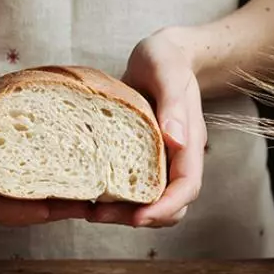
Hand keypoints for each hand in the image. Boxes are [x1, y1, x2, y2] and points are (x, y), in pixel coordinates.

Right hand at [0, 44, 89, 225]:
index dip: (12, 211)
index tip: (45, 211)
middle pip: (4, 210)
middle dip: (41, 213)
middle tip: (79, 208)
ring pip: (17, 202)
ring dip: (50, 206)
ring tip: (85, 202)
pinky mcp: (4, 163)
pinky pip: (25, 185)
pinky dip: (49, 188)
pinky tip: (77, 182)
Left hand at [90, 28, 206, 227]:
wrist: (160, 55)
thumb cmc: (165, 58)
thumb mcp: (167, 71)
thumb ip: (172, 103)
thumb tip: (175, 141)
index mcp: (189, 142)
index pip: (187, 188)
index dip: (165, 208)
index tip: (137, 218)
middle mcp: (177, 157)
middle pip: (169, 205)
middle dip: (137, 217)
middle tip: (97, 215)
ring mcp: (160, 160)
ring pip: (148, 201)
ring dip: (120, 212)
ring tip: (85, 209)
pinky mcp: (141, 158)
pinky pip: (131, 186)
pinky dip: (111, 196)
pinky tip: (84, 191)